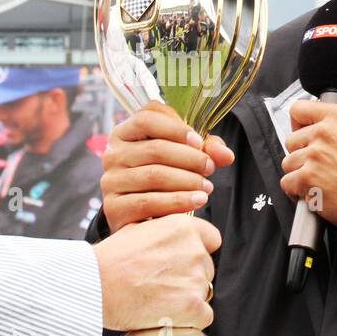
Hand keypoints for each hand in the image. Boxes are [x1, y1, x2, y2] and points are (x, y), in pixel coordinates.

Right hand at [93, 213, 220, 329]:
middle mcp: (195, 251)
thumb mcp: (138, 228)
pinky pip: (203, 316)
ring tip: (158, 299)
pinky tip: (166, 314)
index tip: (184, 260)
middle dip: (189, 276)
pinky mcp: (193, 307)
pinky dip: (188, 320)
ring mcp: (196, 280)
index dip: (198, 251)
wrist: (96, 285)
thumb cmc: (110, 259)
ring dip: (187, 298)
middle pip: (206, 268)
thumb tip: (172, 238)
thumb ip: (164, 230)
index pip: (212, 239)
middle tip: (162, 284)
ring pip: (203, 292)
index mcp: (184, 227)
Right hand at [101, 101, 234, 232]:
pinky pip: (148, 202)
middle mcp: (113, 154)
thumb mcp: (181, 155)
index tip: (199, 141)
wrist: (139, 216)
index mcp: (124, 132)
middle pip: (155, 149)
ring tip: (207, 187)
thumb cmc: (161, 176)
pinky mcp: (114, 208)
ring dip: (187, 181)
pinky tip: (196, 201)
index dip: (176, 128)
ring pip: (154, 175)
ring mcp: (111, 181)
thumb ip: (204, 148)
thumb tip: (225, 154)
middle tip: (210, 168)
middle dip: (189, 158)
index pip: (146, 119)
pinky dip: (177, 201)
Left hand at [280, 100, 336, 227]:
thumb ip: (332, 125)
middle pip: (291, 140)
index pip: (298, 109)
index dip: (298, 125)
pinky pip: (287, 182)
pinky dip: (296, 191)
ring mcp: (314, 155)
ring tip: (320, 179)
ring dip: (299, 174)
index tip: (303, 135)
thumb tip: (308, 126)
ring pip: (288, 163)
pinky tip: (314, 191)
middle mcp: (325, 132)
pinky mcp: (307, 177)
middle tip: (320, 165)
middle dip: (301, 155)